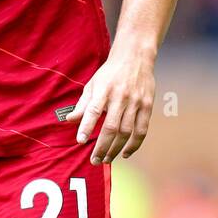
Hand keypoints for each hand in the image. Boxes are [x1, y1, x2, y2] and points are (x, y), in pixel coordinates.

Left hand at [66, 45, 155, 163]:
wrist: (135, 57)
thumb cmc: (110, 73)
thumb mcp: (93, 84)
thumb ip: (82, 104)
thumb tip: (69, 120)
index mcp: (103, 90)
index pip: (93, 110)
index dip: (86, 126)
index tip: (80, 140)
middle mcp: (120, 97)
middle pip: (111, 127)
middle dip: (102, 146)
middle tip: (94, 160)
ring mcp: (136, 102)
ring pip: (126, 132)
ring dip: (116, 149)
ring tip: (107, 159)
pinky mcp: (148, 106)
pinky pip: (141, 130)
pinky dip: (134, 145)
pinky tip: (125, 154)